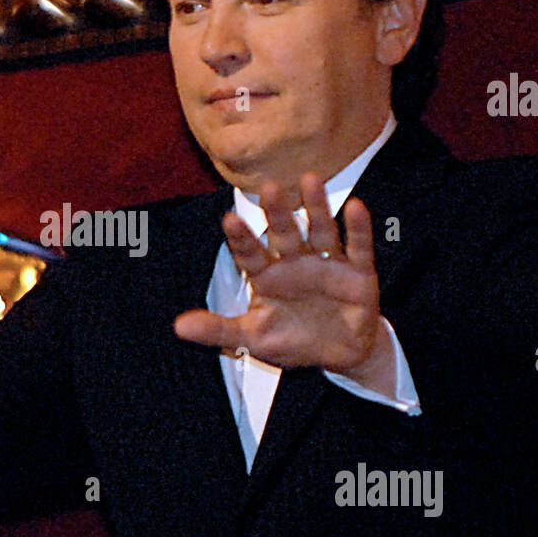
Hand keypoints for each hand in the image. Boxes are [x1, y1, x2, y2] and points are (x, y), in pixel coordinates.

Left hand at [173, 173, 389, 376]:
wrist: (340, 356)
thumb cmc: (292, 340)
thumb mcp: (253, 338)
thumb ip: (219, 330)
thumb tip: (178, 326)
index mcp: (267, 275)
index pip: (250, 253)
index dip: (241, 238)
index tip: (229, 219)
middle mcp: (295, 262)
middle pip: (284, 234)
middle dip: (276, 213)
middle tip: (268, 187)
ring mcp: (327, 264)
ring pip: (320, 231)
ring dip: (317, 208)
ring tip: (311, 181)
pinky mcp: (358, 273)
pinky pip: (359, 248)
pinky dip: (358, 229)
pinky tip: (356, 207)